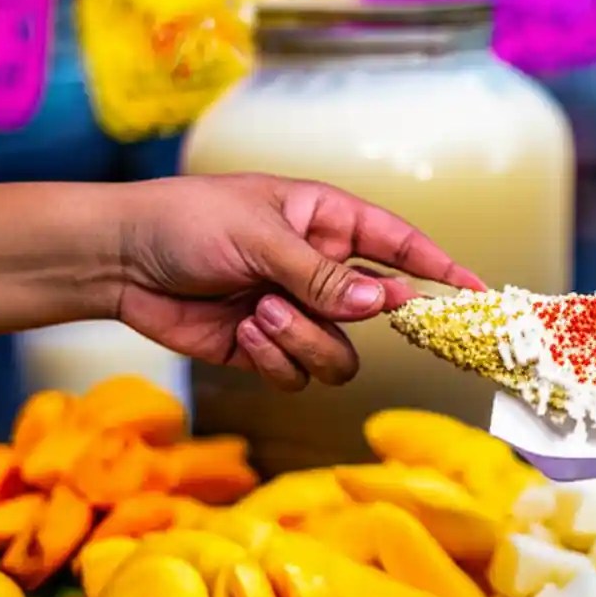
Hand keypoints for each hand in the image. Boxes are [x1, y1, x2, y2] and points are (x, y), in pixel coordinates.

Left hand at [115, 174, 482, 390]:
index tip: (477, 293)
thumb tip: (382, 302)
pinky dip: (274, 361)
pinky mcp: (267, 350)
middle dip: (350, 315)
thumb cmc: (185, 222)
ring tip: (259, 314)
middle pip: (376, 312)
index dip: (440, 268)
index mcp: (326, 222)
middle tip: (316, 304)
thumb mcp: (258, 235)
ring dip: (302, 340)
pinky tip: (243, 334)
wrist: (118, 261)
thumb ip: (321, 274)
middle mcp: (320, 270)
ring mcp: (296, 313)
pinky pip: (298, 374)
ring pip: (340, 354)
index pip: (399, 244)